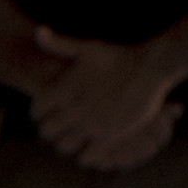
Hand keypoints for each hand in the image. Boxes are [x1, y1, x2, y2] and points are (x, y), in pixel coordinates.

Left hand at [21, 30, 180, 172]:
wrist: (151, 67)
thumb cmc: (119, 56)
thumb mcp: (88, 48)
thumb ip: (59, 44)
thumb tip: (37, 31)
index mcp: (64, 90)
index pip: (37, 111)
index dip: (41, 112)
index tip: (49, 111)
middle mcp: (73, 109)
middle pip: (47, 132)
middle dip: (52, 130)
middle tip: (62, 126)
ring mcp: (91, 124)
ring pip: (65, 146)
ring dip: (68, 143)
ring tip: (77, 137)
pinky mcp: (109, 135)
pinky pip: (88, 155)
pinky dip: (87, 155)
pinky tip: (92, 147)